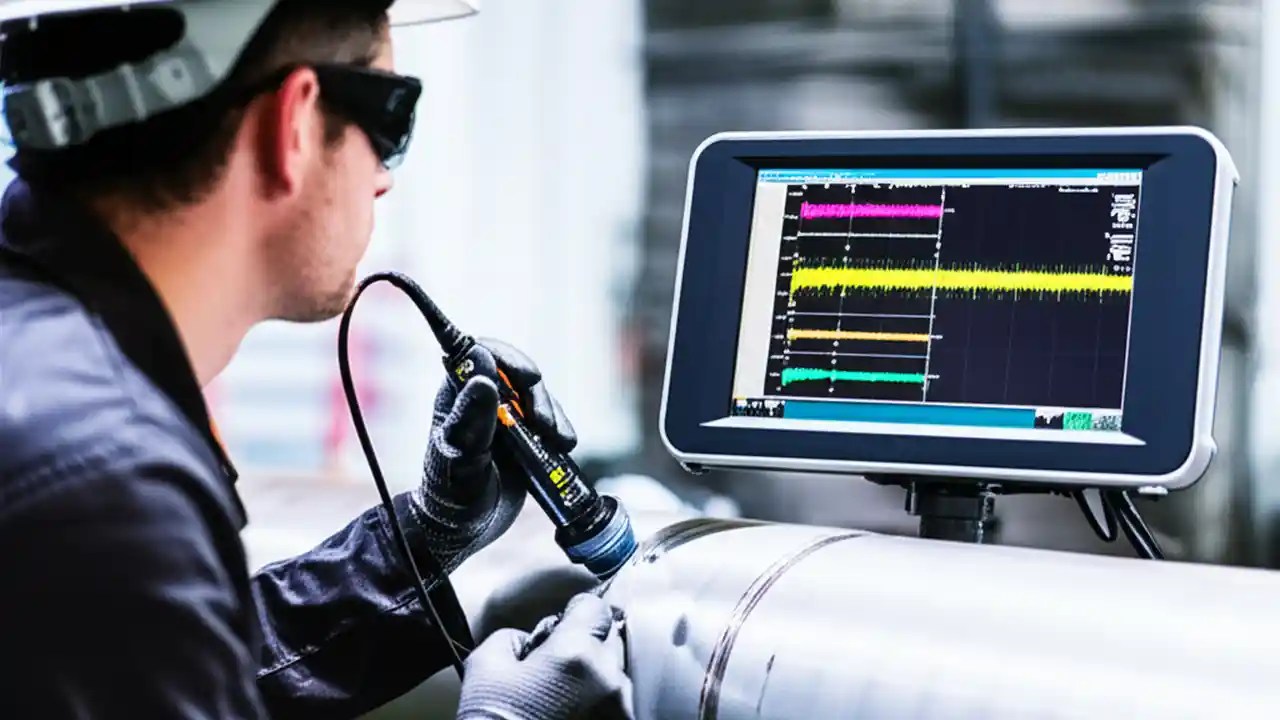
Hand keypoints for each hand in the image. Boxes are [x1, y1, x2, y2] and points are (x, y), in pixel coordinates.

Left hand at [410, 338, 577, 572]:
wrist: (464, 532)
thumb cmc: (450, 496)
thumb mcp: (462, 458)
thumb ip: (473, 419)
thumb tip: (485, 377)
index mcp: (457, 396)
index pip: (481, 354)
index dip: (507, 358)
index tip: (527, 376)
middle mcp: (482, 401)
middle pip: (517, 374)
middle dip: (536, 393)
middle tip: (543, 422)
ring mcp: (506, 419)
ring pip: (537, 397)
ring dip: (553, 413)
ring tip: (557, 441)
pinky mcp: (526, 437)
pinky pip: (549, 420)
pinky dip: (560, 430)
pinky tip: (564, 446)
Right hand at [457, 593, 633, 719]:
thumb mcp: (485, 665)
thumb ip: (514, 637)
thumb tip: (534, 639)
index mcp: (575, 654)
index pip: (595, 608)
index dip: (576, 613)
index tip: (563, 625)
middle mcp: (609, 680)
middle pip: (608, 640)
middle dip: (585, 647)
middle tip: (554, 670)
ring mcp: (620, 710)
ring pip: (615, 675)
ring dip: (594, 679)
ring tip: (561, 702)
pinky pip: (616, 705)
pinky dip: (599, 706)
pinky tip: (570, 716)